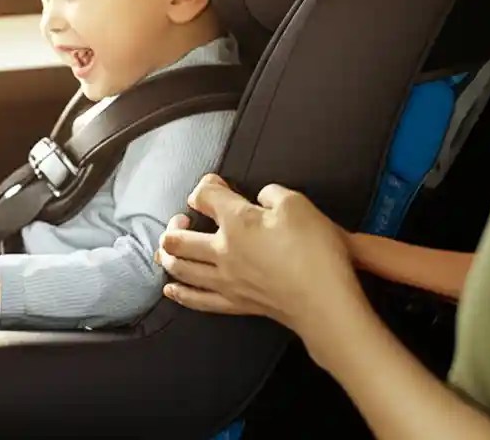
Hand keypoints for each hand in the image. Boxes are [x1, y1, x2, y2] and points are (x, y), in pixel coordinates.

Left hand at [155, 175, 364, 352]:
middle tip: (182, 219)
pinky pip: (197, 300)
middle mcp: (222, 250)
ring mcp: (225, 280)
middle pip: (177, 238)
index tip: (214, 185)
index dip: (206, 185)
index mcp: (235, 221)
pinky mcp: (235, 304)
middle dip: (173, 225)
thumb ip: (273, 194)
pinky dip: (180, 292)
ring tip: (166, 249)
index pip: (205, 196)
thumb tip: (262, 199)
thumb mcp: (297, 204)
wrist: (324, 300)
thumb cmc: (313, 250)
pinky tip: (170, 289)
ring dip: (167, 257)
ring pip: (180, 268)